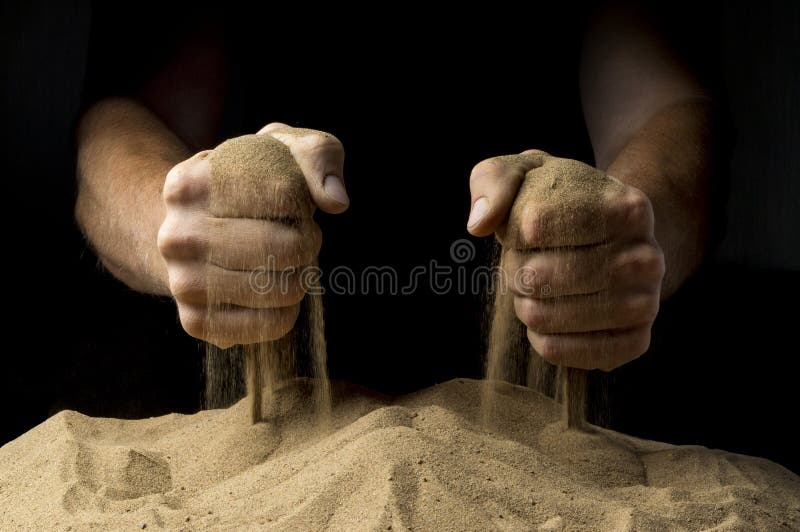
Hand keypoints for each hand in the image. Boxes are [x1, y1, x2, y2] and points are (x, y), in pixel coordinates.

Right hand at [157, 123, 347, 347]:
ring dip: (302, 276)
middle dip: (308, 242)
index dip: (304, 200)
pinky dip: (289, 310)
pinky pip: (271, 324)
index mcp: (190, 183)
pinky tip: (275, 291)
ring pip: (283, 290)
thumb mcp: (279, 150)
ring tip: (288, 263)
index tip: (292, 202)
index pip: (284, 191)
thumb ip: (317, 154)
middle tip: (300, 237)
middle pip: (286, 247)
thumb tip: (335, 201)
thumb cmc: (249, 187)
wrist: (193, 231)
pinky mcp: (195, 321)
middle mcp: (177, 236)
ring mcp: (182, 282)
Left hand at [467, 151, 664, 370]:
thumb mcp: (526, 174)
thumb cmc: (559, 204)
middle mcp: (647, 257)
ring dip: (524, 305)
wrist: (609, 238)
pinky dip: (542, 339)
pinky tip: (546, 318)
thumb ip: (494, 182)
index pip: (536, 224)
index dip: (515, 231)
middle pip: (538, 275)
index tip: (527, 228)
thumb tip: (479, 224)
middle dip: (515, 270)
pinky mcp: (635, 341)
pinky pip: (567, 353)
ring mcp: (645, 303)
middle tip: (523, 264)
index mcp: (628, 207)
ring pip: (546, 316)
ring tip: (534, 289)